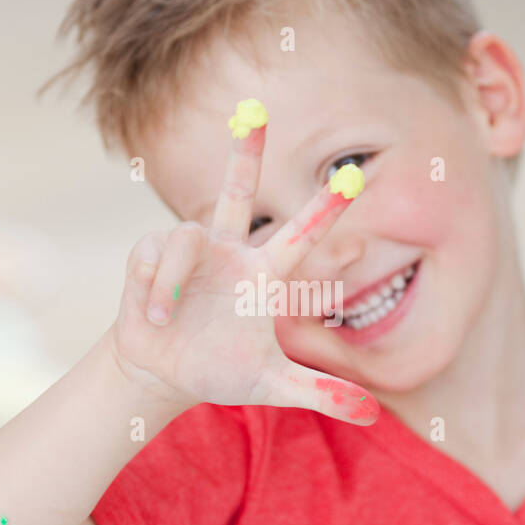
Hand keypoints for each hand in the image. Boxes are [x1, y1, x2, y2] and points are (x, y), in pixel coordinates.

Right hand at [110, 107, 377, 424]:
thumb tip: (373, 415)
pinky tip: (154, 313)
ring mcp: (191, 250)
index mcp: (265, 276)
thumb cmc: (222, 372)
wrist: (163, 375)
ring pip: (186, 237)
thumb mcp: (272, 385)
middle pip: (239, 190)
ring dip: (172, 283)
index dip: (326, 210)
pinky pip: (154, 255)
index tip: (356, 179)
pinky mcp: (150, 253)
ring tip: (166, 317)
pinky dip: (154, 287)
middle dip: (245, 150)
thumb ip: (322, 393)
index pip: (302, 236)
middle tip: (254, 108)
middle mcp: (231, 252)